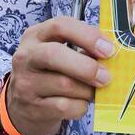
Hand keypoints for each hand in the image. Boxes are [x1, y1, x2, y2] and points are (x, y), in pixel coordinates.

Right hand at [6, 17, 114, 134]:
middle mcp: (26, 57)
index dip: (88, 36)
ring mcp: (26, 83)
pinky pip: (65, 107)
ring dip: (87, 90)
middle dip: (86, 66)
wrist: (24, 107)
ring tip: (91, 91)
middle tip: (106, 77)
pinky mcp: (32, 108)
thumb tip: (110, 54)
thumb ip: (82, 49)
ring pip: (65, 84)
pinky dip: (80, 106)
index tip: (108, 49)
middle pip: (55, 55)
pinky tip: (79, 104)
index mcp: (35, 36)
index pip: (60, 26)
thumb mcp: (60, 53)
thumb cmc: (50, 73)